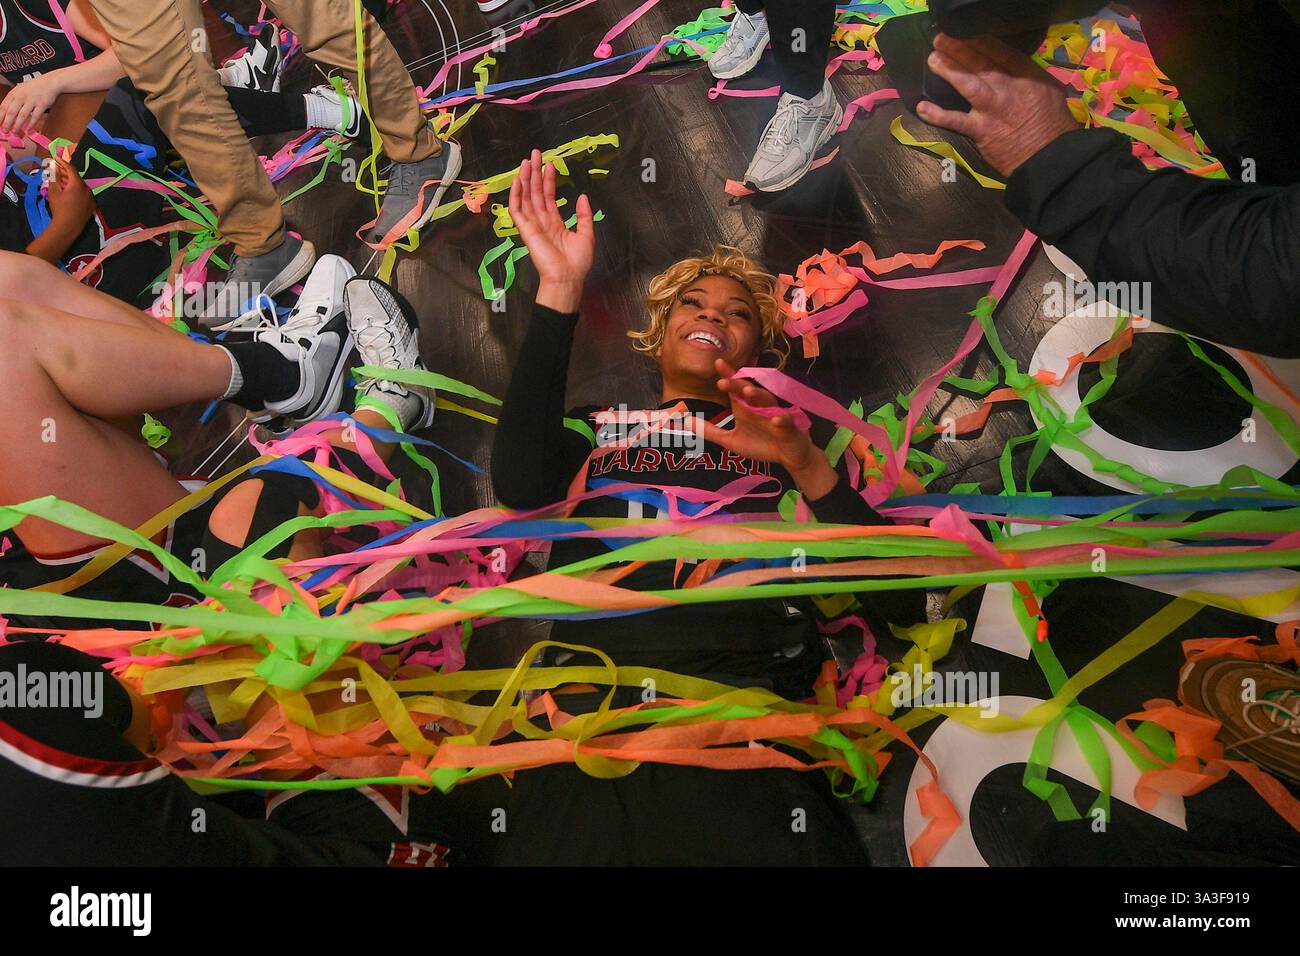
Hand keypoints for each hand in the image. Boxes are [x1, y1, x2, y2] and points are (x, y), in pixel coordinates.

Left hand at [0, 72, 63, 134]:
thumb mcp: (19, 91)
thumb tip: (6, 114)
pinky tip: (29, 129)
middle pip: (11, 112)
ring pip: (22, 115)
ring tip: (14, 131)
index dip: (0, 117)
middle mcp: (21, 97)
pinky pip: (35, 116)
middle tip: (5, 131)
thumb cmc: (33, 87)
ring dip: (17, 125)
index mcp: (14, 93)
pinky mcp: (42, 105)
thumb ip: (13, 101)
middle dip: (7, 123)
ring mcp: (32, 101)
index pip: (3, 107)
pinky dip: (31, 124)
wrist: (49, 82)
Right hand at [45, 158, 94, 227]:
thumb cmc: (59, 208)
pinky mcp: (92, 205)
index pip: (71, 169)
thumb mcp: (54, 191)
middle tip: (55, 169)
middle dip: (65, 173)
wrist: (68, 227)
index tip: (55, 157)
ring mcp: (91, 197)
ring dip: (70, 181)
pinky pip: (84, 193)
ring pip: (80, 185)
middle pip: (76, 177)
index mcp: (78, 184)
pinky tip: (68, 191)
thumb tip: (54, 167)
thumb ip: (54, 177)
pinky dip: (76, 190)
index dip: (62, 162)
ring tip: (60, 180)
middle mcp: (88, 189)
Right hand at [508, 148, 593, 311]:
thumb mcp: (586, 234)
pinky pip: (517, 209)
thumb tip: (582, 196)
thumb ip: (583, 215)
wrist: (568, 277)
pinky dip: (516, 194)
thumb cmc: (577, 262)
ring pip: (525, 197)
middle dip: (534, 173)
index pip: (548, 196)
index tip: (549, 164)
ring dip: (525, 178)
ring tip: (526, 161)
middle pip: (535, 192)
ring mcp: (532, 224)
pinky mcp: (524, 229)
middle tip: (535, 154)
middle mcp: (541, 221)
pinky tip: (518, 180)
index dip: (548, 180)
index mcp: (554, 222)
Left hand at [701, 359, 836, 497]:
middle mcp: (759, 406)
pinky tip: (775, 420)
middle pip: (749, 390)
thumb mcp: (731, 440)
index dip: (728, 375)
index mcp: (746, 407)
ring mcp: (775, 414)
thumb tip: (686, 422)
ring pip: (767, 400)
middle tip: (724, 382)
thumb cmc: (761, 444)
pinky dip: (781, 419)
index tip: (717, 363)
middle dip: (737, 384)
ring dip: (758, 395)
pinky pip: (785, 420)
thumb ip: (710, 431)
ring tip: (747, 392)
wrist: (788, 457)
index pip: (735, 388)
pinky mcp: (789, 426)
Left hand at [917, 33, 1079, 177]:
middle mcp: (1008, 88)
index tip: (964, 32)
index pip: (1000, 52)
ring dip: (949, 70)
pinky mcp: (981, 130)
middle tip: (940, 39)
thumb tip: (1013, 65)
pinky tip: (922, 107)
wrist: (1049, 156)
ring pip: (968, 84)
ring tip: (933, 59)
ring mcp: (992, 109)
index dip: (980, 41)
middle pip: (981, 63)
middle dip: (960, 48)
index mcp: (1026, 76)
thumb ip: (1029, 75)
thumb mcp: (1049, 89)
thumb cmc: (1053, 124)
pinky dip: (938, 115)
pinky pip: (956, 121)